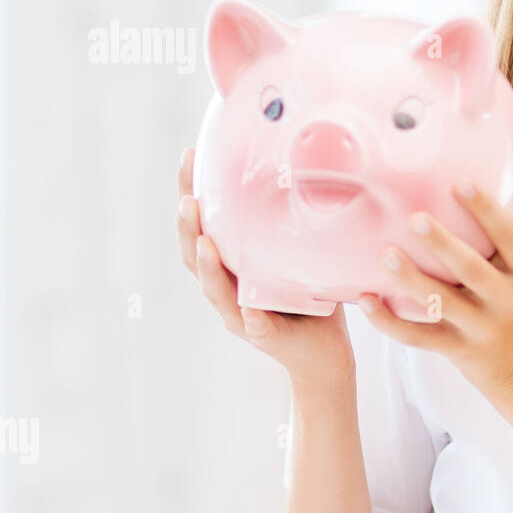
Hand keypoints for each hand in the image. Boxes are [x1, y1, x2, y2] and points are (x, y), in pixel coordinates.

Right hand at [176, 147, 354, 384]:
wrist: (325, 354)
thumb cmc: (310, 302)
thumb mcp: (299, 256)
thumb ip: (293, 224)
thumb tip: (309, 170)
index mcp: (231, 268)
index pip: (202, 227)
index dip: (191, 194)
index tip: (190, 158)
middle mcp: (227, 291)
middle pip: (194, 256)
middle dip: (188, 227)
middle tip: (188, 199)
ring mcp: (242, 317)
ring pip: (216, 291)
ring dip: (208, 267)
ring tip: (205, 243)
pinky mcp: (266, 340)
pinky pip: (256, 328)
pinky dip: (252, 320)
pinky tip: (249, 312)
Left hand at [359, 150, 512, 397]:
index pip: (509, 236)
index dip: (487, 210)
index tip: (460, 182)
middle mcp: (504, 298)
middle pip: (473, 270)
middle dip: (444, 245)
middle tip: (415, 218)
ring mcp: (478, 326)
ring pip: (441, 304)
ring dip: (412, 280)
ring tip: (385, 254)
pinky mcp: (454, 348)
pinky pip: (418, 338)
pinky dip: (389, 322)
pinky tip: (365, 300)